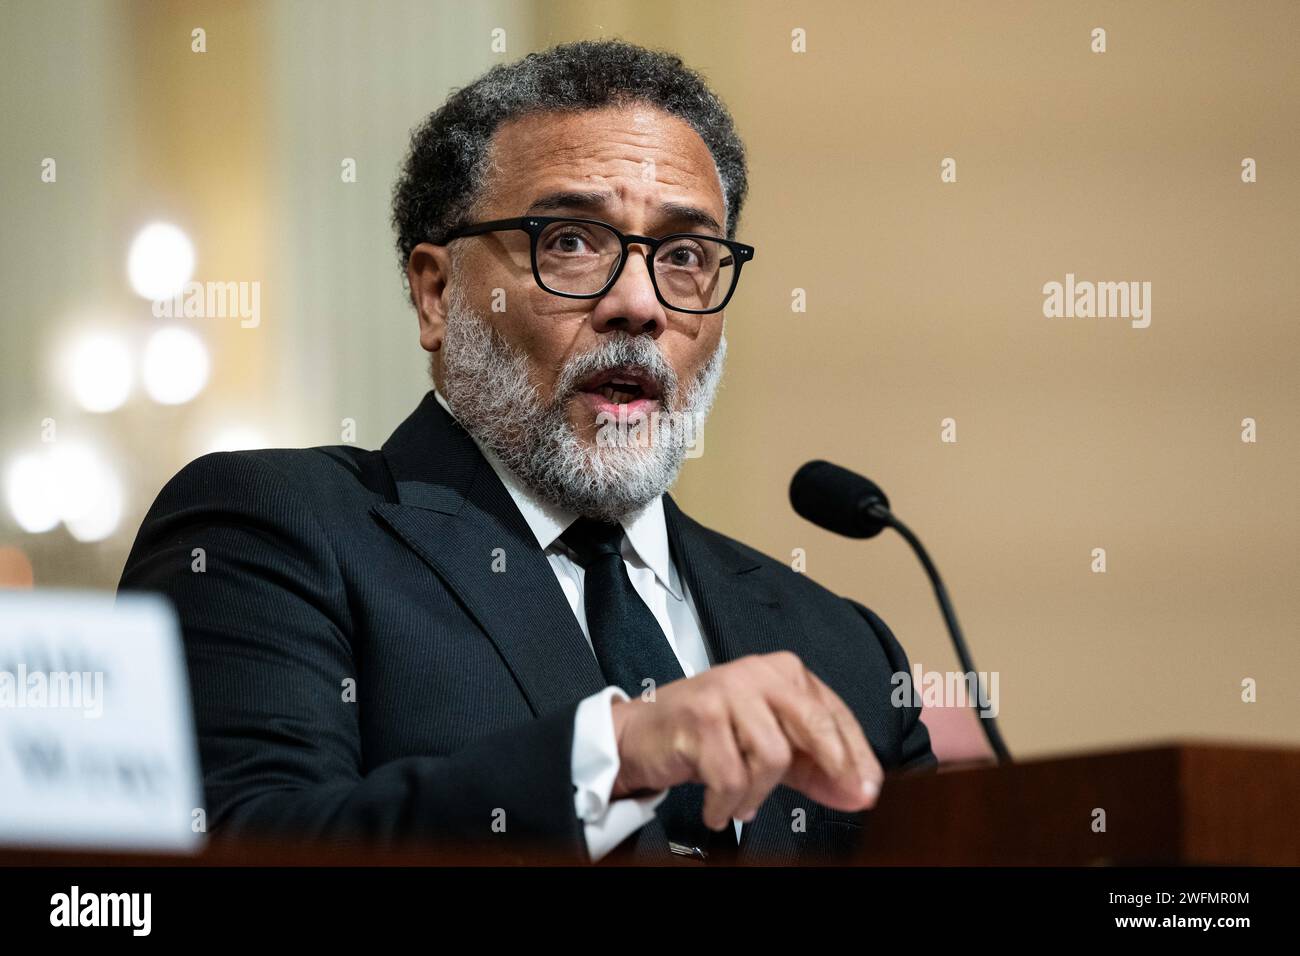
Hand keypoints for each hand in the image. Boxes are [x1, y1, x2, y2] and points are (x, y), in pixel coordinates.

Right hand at [608, 651, 881, 829]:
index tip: (868, 789)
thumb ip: (813, 767)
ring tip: (739, 804)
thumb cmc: (711, 737)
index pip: (833, 712)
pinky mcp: (700, 717)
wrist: (642, 734)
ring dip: (757, 795)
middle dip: (835, 765)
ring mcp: (727, 692)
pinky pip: (731, 776)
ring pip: (773, 756)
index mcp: (782, 672)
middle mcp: (758, 673)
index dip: (856, 754)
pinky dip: (726, 804)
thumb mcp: (768, 747)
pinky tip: (717, 809)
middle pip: (815, 722)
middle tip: (847, 798)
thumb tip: (858, 794)